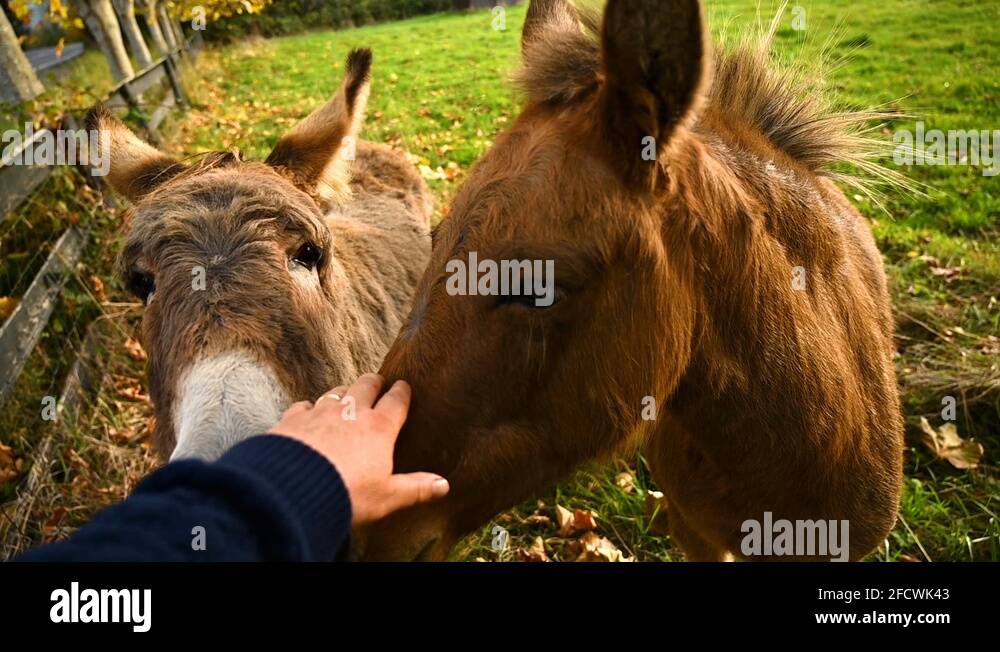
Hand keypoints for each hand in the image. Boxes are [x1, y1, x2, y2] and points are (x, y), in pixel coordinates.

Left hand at [268, 373, 448, 525]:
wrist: (293, 492)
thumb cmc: (346, 494)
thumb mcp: (387, 496)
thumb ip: (415, 488)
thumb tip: (444, 485)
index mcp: (379, 428)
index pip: (396, 401)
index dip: (402, 392)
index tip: (404, 386)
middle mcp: (351, 412)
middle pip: (366, 385)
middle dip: (374, 382)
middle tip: (378, 383)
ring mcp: (320, 412)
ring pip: (336, 391)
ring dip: (344, 392)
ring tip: (347, 397)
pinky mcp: (293, 419)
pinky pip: (304, 405)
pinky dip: (309, 408)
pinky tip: (308, 413)